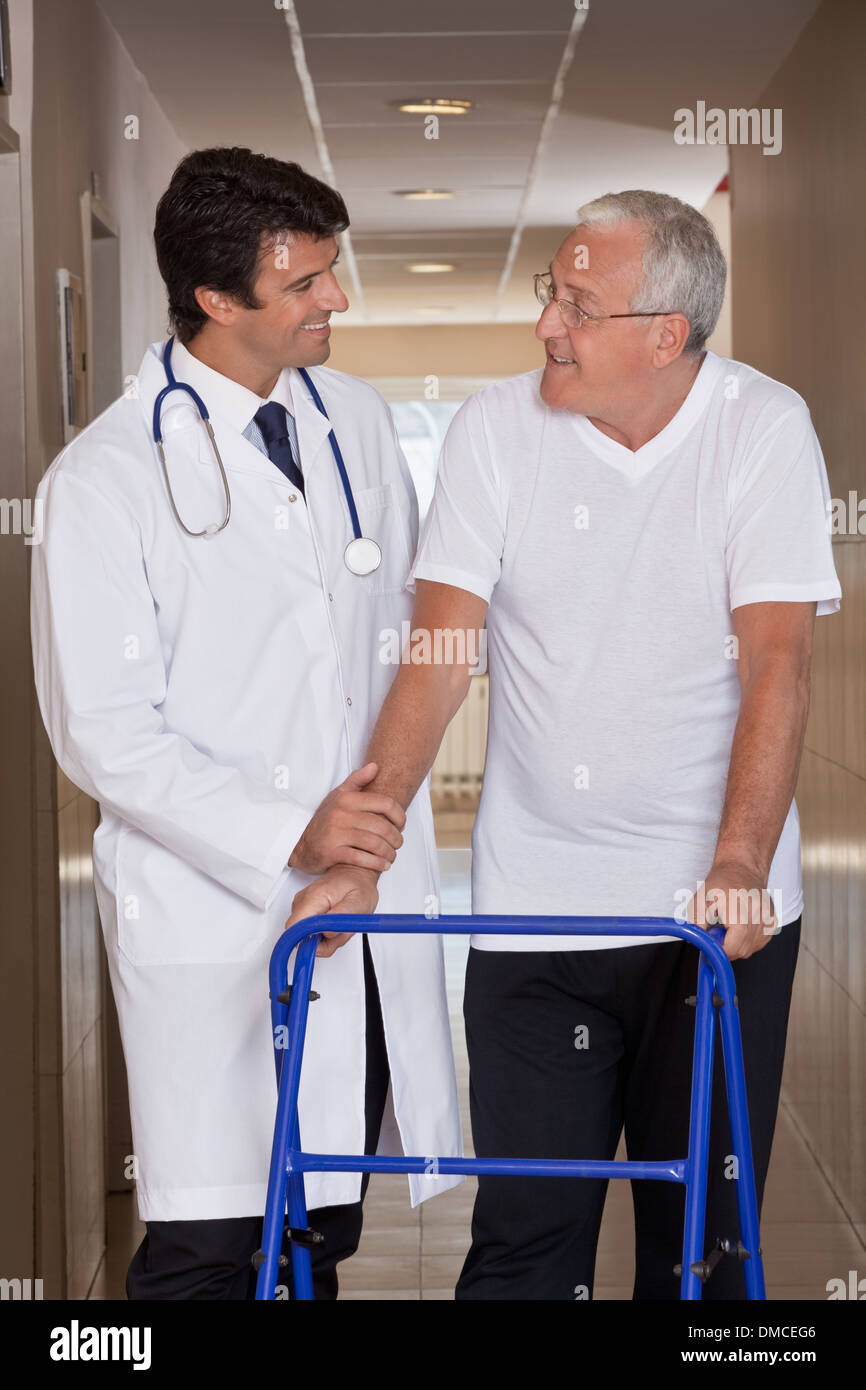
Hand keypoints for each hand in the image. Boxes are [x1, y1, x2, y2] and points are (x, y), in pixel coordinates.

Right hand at [285, 865, 379, 957]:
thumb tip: (326, 933)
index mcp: (313, 898)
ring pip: (306, 937)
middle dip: (323, 941)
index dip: (307, 941)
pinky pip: (309, 932)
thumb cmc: (358, 885)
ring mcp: (301, 905)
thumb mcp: (359, 902)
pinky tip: (333, 921)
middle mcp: (302, 901)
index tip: (324, 941)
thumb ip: (342, 918)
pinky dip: (323, 933)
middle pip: (301, 936)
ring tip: (339, 922)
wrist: (355, 872)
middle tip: (340, 928)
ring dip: (325, 938)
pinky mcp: (304, 910)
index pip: (294, 928)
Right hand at [288, 762, 405, 875]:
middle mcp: (340, 815)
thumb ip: (357, 780)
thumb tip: (375, 766)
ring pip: (374, 844)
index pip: (385, 804)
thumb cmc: (325, 820)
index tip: (401, 825)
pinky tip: (383, 865)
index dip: (399, 815)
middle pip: (382, 826)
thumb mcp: (338, 796)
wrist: (301, 844)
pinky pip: (361, 859)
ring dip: (388, 853)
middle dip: (396, 838)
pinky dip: (376, 864)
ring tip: (392, 856)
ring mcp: (335, 834)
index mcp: (347, 799)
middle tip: (398, 844)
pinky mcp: (331, 853)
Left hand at [686, 860, 778, 960]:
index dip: (718, 950)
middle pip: (741, 952)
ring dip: (737, 943)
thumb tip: (697, 943)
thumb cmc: (722, 881)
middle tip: (718, 928)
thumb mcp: (700, 899)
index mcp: (741, 915)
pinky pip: (758, 943)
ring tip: (730, 923)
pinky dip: (747, 939)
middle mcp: (758, 920)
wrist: (743, 868)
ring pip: (750, 949)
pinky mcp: (773, 924)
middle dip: (726, 946)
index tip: (712, 941)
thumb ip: (696, 923)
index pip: (731, 949)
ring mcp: (768, 923)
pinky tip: (741, 924)